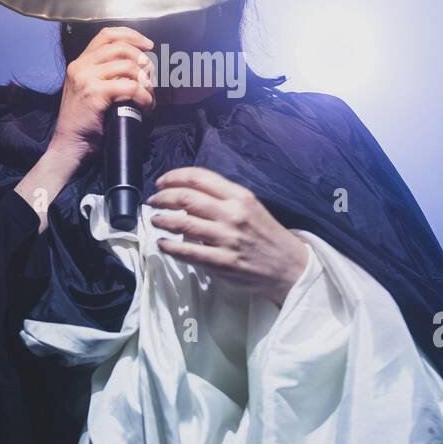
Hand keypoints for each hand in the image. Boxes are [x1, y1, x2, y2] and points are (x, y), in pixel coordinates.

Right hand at [48, 26, 154, 165]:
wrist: (69, 144)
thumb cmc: (84, 122)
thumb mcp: (89, 89)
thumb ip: (105, 74)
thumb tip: (138, 65)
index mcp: (80, 62)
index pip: (106, 35)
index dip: (131, 35)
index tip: (148, 45)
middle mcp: (81, 66)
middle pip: (120, 47)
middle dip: (142, 57)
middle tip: (151, 73)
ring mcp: (86, 78)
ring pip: (127, 66)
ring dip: (145, 80)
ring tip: (149, 94)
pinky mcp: (95, 93)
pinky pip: (130, 87)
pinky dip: (144, 95)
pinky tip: (146, 105)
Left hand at [150, 167, 309, 305]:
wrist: (289, 266)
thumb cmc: (266, 235)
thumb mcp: (250, 207)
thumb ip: (222, 199)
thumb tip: (188, 196)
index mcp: (240, 196)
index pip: (199, 177)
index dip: (174, 177)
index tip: (162, 182)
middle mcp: (233, 214)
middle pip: (186, 198)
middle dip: (162, 197)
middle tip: (153, 201)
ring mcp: (228, 239)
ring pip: (183, 224)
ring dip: (162, 220)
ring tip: (155, 220)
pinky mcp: (223, 262)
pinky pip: (188, 252)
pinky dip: (170, 247)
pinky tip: (163, 243)